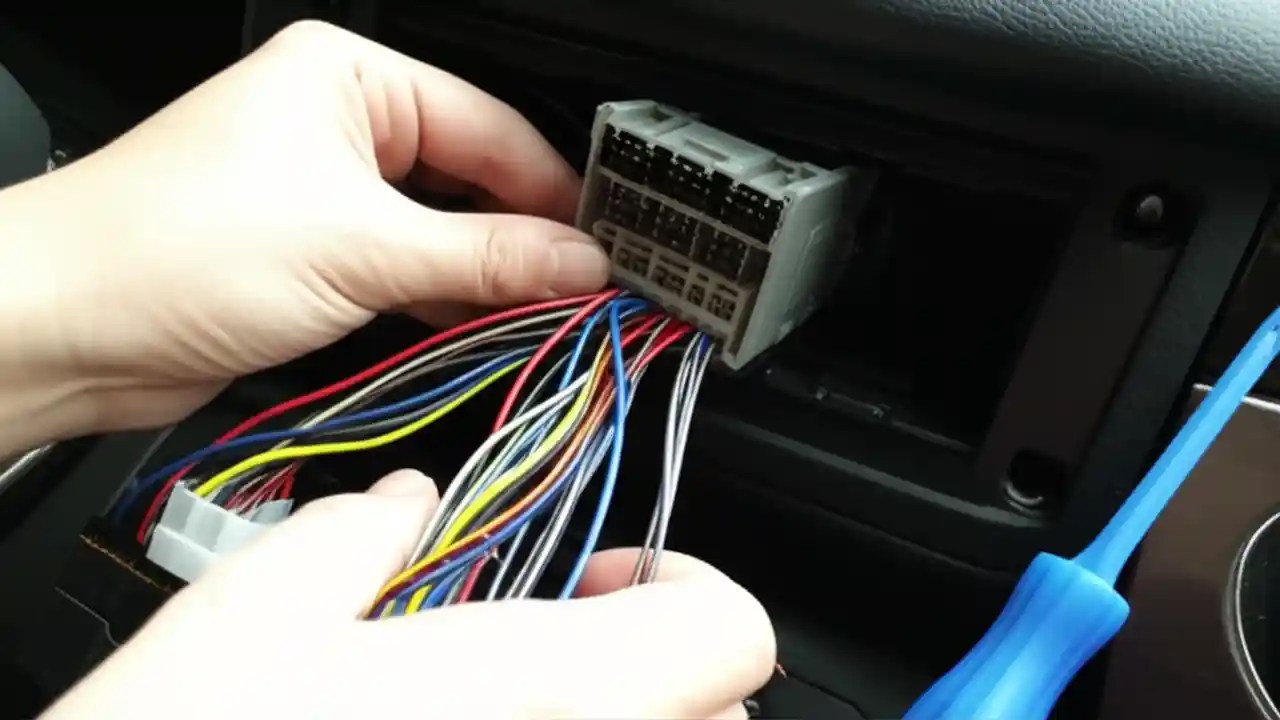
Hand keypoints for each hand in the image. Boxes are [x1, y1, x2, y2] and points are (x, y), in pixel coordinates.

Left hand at [0, 21, 607, 452]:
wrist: (63, 328)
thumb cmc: (165, 247)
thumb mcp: (356, 247)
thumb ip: (482, 257)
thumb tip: (577, 260)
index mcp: (349, 79)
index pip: (489, 128)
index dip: (554, 191)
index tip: (606, 246)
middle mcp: (341, 129)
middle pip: (470, 182)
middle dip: (524, 239)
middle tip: (585, 289)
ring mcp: (328, 198)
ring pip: (441, 234)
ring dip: (486, 278)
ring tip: (546, 315)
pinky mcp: (315, 260)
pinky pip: (405, 275)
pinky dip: (444, 303)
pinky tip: (485, 328)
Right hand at [40, 470, 775, 718]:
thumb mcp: (254, 612)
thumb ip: (350, 535)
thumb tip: (394, 511)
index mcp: (544, 690)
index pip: (731, 633)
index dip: (689, 584)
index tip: (607, 577)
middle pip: (715, 712)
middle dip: (651, 661)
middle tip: (551, 641)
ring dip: (614, 716)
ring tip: (495, 700)